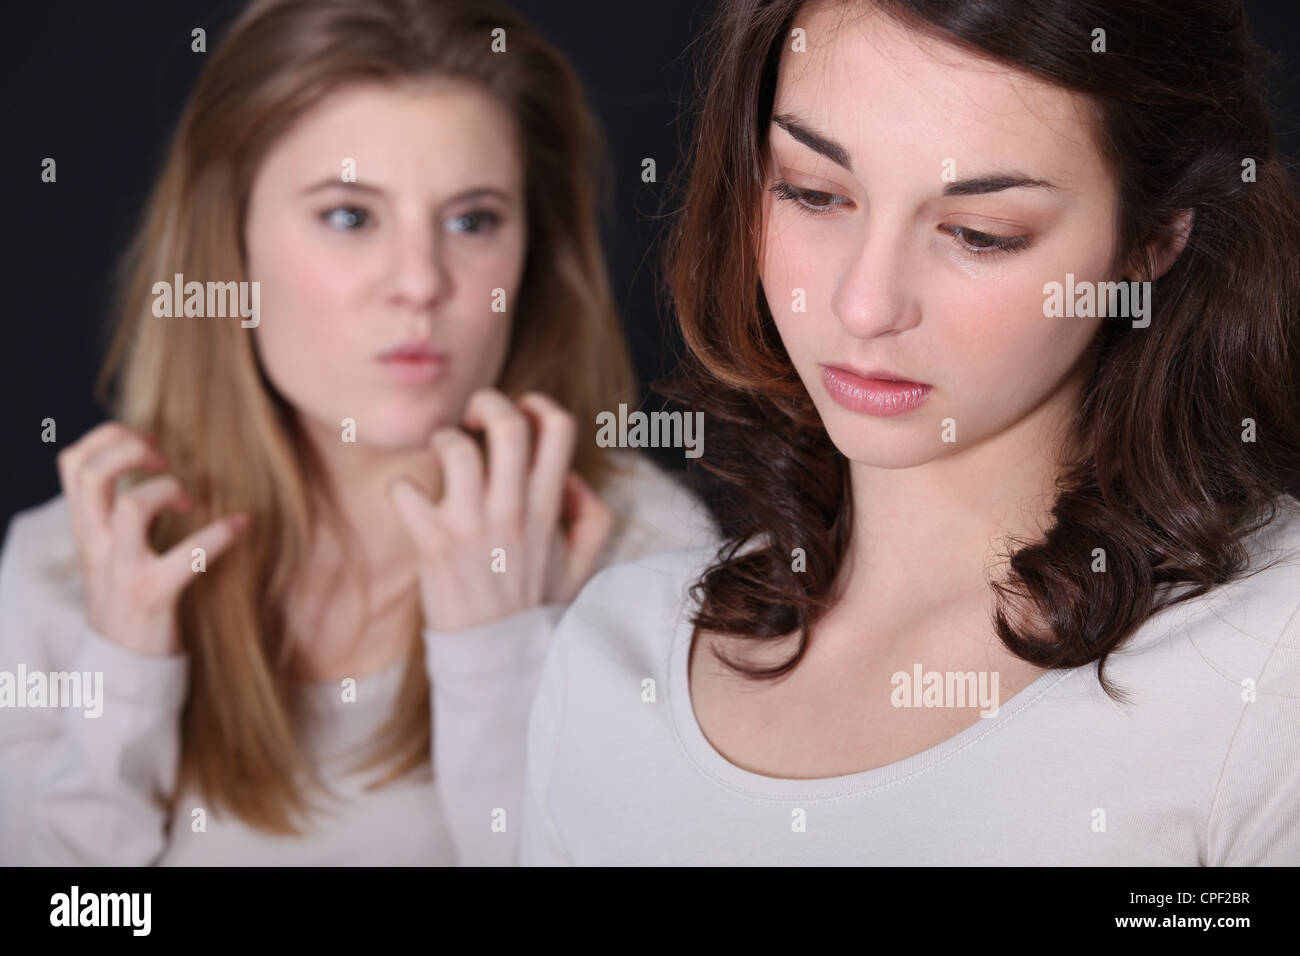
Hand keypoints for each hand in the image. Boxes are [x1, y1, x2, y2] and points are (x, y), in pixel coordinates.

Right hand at [56, 422, 248, 655]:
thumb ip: (118, 515)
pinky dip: (218, 536)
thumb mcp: (110, 553)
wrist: (122, 670)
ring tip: (189, 502)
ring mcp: (120, 571)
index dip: (108, 438)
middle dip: (130, 448)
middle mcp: (96, 545)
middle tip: (165, 459)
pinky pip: (185, 557)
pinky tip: (240, 525)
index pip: (72, 462)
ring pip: (128, 506)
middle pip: (89, 472)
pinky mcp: (152, 595)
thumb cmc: (129, 602)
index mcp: (86, 530)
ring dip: (165, 489)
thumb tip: (148, 467)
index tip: (148, 443)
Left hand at [387, 388, 614, 631]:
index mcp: (547, 507)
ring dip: (443, 438)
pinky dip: (403, 489)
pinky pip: (406, 491)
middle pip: (507, 424)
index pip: (557, 427)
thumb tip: (571, 477)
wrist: (499, 658)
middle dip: (486, 403)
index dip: (538, 405)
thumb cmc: (536, 604)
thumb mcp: (584, 562)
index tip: (520, 415)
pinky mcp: (432, 544)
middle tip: (473, 420)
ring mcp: (471, 526)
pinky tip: (413, 502)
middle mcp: (511, 510)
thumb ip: (592, 514)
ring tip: (442, 455)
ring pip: (455, 448)